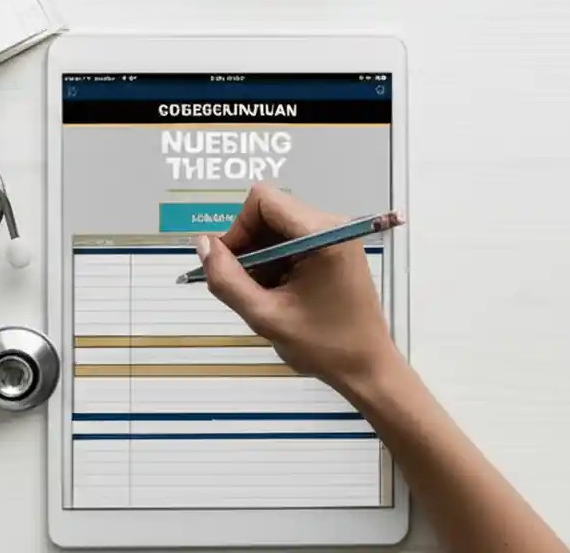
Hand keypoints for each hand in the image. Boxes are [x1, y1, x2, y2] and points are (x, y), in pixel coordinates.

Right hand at [195, 184, 399, 393]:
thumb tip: (204, 245)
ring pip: (276, 228)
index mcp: (322, 235)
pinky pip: (290, 242)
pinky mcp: (332, 250)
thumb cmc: (325, 346)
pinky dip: (275, 264)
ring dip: (261, 259)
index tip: (230, 264)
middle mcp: (331, 226)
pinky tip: (280, 294)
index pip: (263, 201)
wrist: (366, 368)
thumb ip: (227, 279)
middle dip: (248, 247)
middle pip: (269, 213)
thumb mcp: (265, 316)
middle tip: (245, 286)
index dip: (238, 229)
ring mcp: (334, 237)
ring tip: (267, 295)